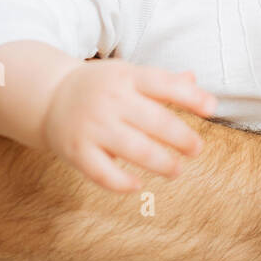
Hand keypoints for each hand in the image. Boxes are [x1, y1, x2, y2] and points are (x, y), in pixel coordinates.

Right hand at [41, 60, 215, 192]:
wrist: (48, 96)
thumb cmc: (102, 87)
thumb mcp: (129, 75)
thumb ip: (163, 81)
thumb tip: (194, 81)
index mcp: (127, 77)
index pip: (164, 84)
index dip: (190, 96)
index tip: (212, 108)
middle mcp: (110, 100)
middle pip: (154, 121)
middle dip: (181, 138)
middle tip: (196, 149)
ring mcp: (92, 126)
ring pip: (134, 149)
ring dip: (161, 163)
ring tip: (176, 170)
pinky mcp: (76, 151)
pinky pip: (102, 173)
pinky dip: (122, 183)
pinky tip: (138, 185)